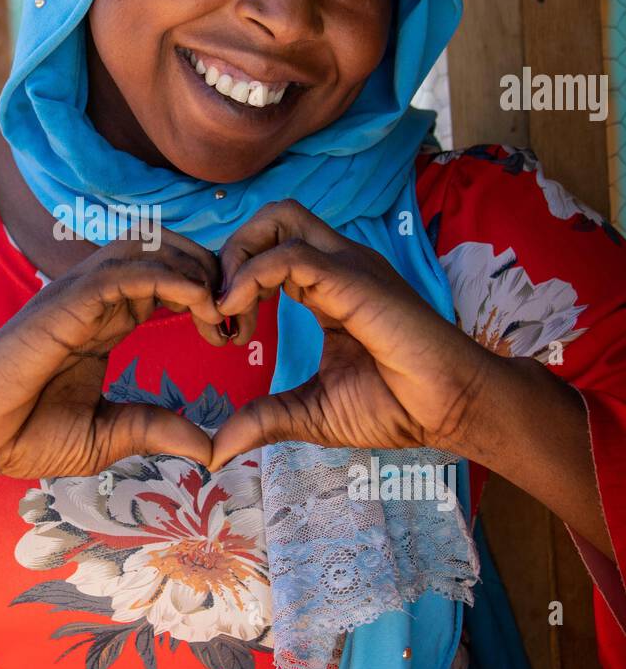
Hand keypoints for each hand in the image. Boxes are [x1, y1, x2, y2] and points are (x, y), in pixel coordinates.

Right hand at [0, 233, 224, 480]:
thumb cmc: (24, 435)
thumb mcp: (107, 435)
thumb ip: (155, 429)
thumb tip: (210, 448)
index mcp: (104, 319)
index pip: (165, 277)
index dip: (206, 293)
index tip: (232, 333)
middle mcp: (93, 297)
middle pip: (163, 248)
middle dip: (209, 271)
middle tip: (237, 317)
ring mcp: (77, 294)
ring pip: (147, 246)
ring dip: (194, 268)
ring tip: (221, 310)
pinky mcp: (65, 303)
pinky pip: (125, 271)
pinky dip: (170, 278)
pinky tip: (199, 306)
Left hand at [204, 199, 496, 469]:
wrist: (453, 410)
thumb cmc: (397, 407)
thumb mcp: (310, 413)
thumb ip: (263, 419)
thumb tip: (215, 449)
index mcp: (328, 287)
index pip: (269, 249)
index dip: (233, 279)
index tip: (222, 331)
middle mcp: (337, 265)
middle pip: (272, 218)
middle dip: (230, 253)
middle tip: (218, 311)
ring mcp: (348, 266)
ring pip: (279, 219)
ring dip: (237, 257)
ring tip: (227, 311)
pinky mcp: (354, 279)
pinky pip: (291, 254)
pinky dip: (252, 274)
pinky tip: (238, 312)